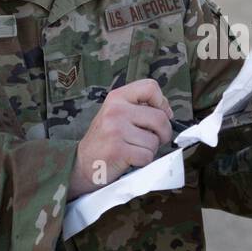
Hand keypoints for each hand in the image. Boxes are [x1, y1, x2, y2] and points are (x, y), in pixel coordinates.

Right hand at [69, 79, 172, 198]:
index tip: (160, 114)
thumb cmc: (106, 139)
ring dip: (149, 150)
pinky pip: (147, 156)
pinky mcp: (117, 150)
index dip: (162, 103)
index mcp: (117, 97)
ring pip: (154, 140)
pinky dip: (143, 162)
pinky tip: (130, 159)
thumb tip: (168, 112)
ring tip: (134, 149)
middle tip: (153, 140)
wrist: (83, 163)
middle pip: (160, 118)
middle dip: (163, 133)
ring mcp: (115, 130)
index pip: (151, 87)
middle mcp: (116, 110)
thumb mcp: (118, 114)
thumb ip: (140, 108)